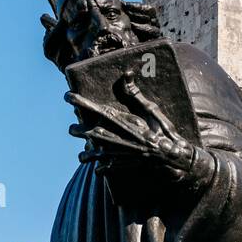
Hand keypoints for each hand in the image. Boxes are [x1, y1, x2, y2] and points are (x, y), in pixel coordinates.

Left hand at [64, 67, 202, 183]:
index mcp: (126, 122)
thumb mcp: (151, 109)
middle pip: (92, 133)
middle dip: (80, 131)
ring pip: (97, 152)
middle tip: (72, 128)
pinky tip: (97, 168)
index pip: (99, 110)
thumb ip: (135, 93)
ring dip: (87, 153)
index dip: (82, 103)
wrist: (173, 156)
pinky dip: (102, 168)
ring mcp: (122, 153)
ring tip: (81, 154)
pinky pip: (109, 167)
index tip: (68, 96)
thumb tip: (126, 73)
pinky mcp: (126, 165)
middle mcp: (120, 137)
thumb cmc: (163, 130)